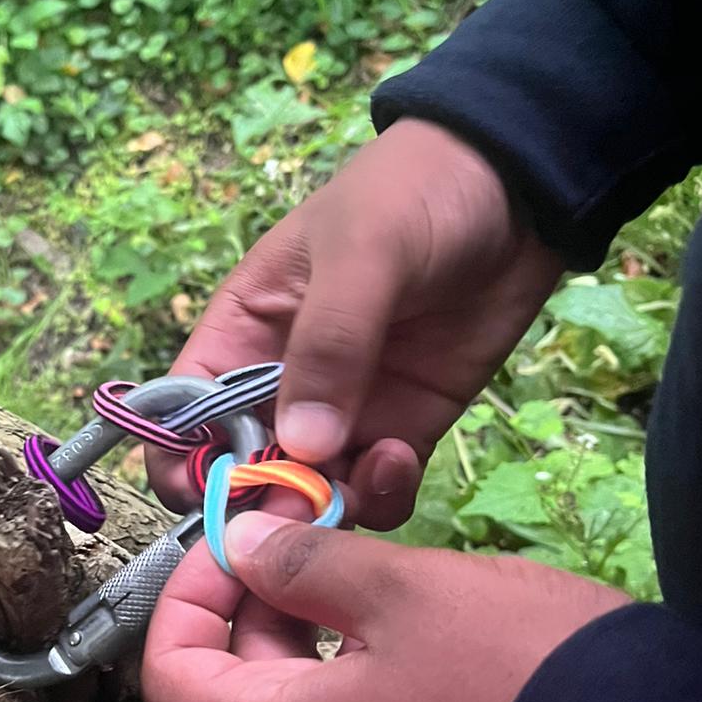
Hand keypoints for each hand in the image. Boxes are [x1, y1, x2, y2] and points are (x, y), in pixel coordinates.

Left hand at [143, 511, 628, 701]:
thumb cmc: (515, 673)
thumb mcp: (405, 592)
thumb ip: (308, 565)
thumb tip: (240, 545)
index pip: (172, 677)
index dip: (186, 596)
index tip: (235, 537)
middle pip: (235, 688)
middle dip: (257, 600)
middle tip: (307, 531)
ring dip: (313, 627)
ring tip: (364, 561)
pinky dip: (358, 666)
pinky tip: (409, 617)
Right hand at [151, 118, 563, 528]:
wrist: (520, 187)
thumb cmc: (416, 194)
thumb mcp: (363, 252)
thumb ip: (330, 344)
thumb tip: (301, 446)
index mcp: (241, 332)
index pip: (181, 413)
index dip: (182, 462)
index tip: (215, 494)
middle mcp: (280, 382)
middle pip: (240, 469)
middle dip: (260, 503)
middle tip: (295, 514)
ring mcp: (343, 411)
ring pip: (309, 492)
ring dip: (324, 509)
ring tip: (357, 484)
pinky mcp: (403, 427)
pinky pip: (375, 489)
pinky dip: (380, 495)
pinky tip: (400, 460)